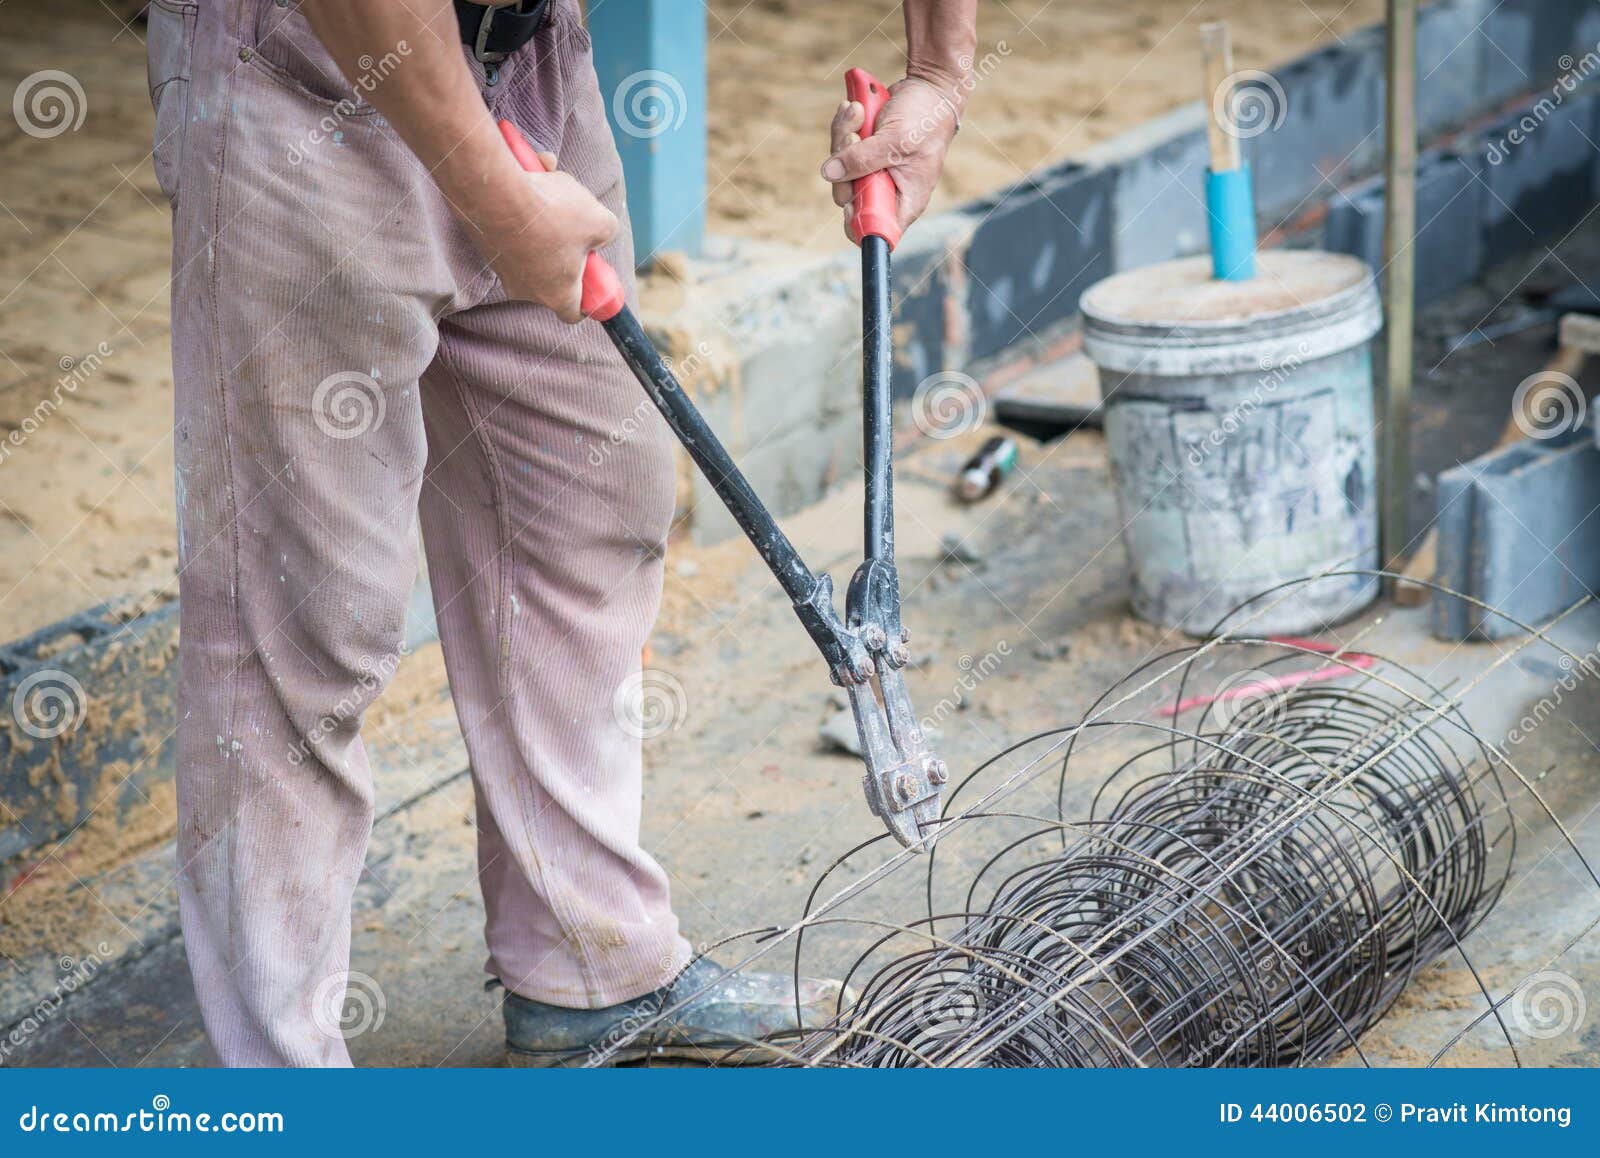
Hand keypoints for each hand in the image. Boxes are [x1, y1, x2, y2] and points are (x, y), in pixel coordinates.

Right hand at [475, 151, 617, 323]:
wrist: (494, 191)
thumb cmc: (551, 213)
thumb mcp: (600, 220)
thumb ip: (608, 232)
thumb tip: (601, 232)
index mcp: (556, 295)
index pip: (574, 313)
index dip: (588, 298)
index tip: (594, 278)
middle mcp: (525, 289)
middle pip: (556, 273)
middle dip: (569, 244)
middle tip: (576, 222)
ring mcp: (502, 267)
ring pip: (535, 242)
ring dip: (547, 215)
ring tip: (553, 184)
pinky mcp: (485, 243)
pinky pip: (514, 225)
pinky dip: (524, 204)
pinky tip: (533, 175)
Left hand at [821, 76, 961, 242]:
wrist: (928, 88)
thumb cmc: (924, 117)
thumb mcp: (895, 140)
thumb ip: (862, 159)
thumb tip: (829, 174)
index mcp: (904, 200)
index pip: (875, 231)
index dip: (855, 222)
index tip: (849, 199)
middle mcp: (887, 191)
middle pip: (847, 198)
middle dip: (843, 164)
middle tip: (852, 136)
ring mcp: (874, 173)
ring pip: (839, 170)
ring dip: (842, 136)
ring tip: (856, 110)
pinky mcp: (863, 155)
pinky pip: (841, 149)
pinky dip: (844, 127)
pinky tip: (854, 108)